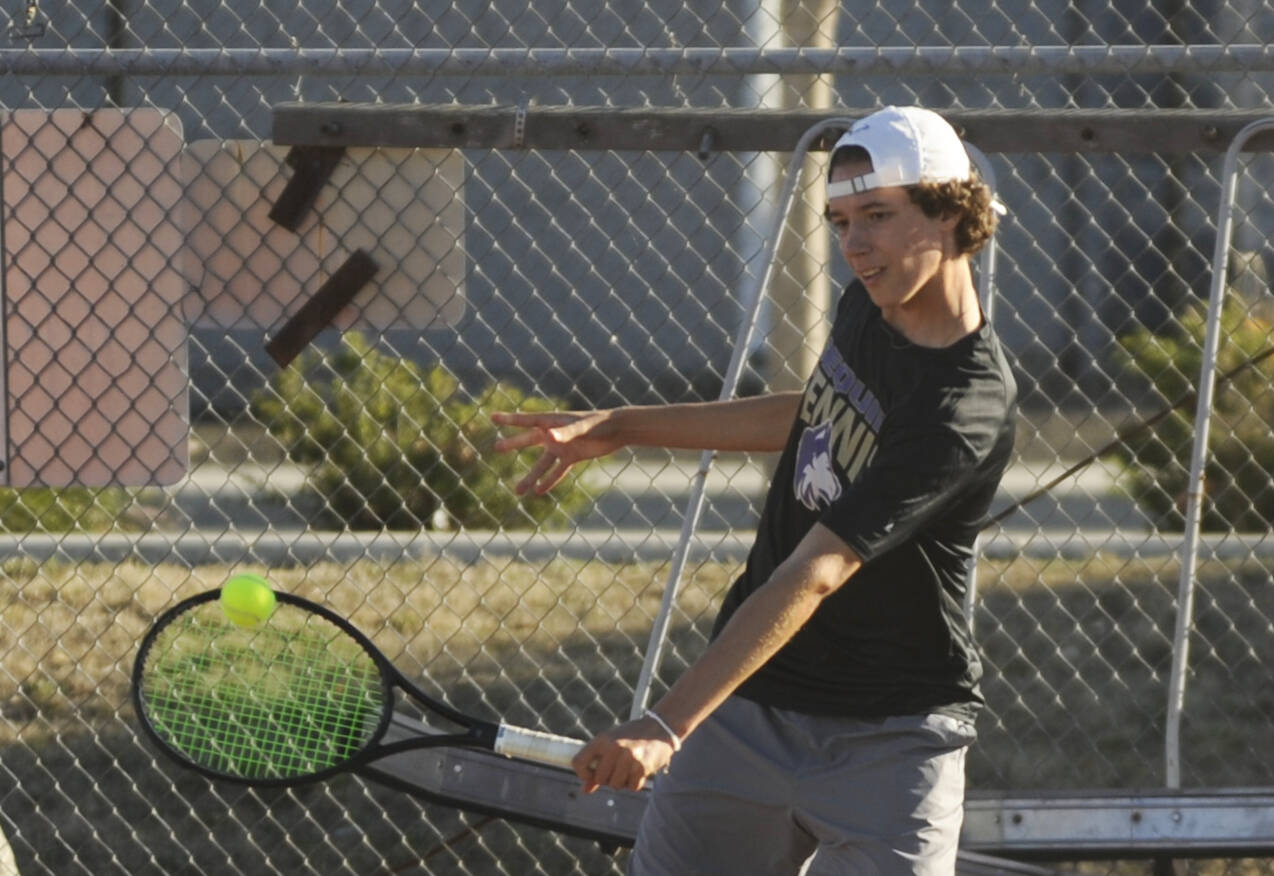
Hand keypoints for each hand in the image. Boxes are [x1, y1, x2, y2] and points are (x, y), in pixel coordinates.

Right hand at [491, 409, 622, 494]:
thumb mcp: (581, 428)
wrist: (617, 430)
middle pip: (528, 441)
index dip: (509, 419)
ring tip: (518, 491)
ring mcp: (561, 446)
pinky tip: (539, 492)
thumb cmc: (598, 423)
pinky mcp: (571, 457)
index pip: (526, 421)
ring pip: (541, 464)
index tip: (493, 417)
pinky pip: (557, 471)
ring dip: (530, 477)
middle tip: (495, 448)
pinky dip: (549, 481)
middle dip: (512, 444)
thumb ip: (565, 433)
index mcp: (552, 421)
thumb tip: (548, 437)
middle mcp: (553, 434)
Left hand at [571, 715, 677, 793]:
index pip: (579, 762)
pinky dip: (635, 783)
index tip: (590, 775)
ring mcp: (629, 757)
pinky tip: (639, 770)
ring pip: (615, 785)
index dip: (582, 774)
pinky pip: (632, 786)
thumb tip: (584, 790)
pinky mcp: (643, 766)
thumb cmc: (631, 736)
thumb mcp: (611, 743)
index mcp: (602, 739)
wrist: (660, 728)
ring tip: (628, 768)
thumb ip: (597, 765)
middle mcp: (614, 747)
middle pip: (599, 778)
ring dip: (622, 781)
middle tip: (616, 769)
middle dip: (607, 779)